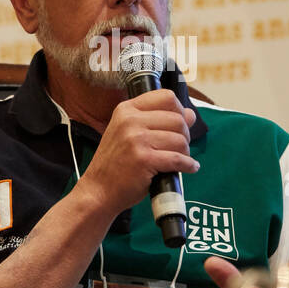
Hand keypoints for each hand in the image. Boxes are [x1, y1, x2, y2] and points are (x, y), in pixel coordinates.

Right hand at [79, 91, 198, 216]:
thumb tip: (190, 114)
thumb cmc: (115, 164)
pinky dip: (188, 165)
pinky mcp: (144, 159)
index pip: (166, 97)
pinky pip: (178, 159)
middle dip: (185, 135)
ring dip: (185, 152)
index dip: (179, 110)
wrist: (97, 190)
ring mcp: (136, 139)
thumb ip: (158, 121)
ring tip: (178, 160)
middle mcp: (130, 120)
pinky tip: (189, 168)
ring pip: (180, 140)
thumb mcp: (130, 134)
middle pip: (177, 119)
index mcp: (126, 110)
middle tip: (178, 148)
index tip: (179, 125)